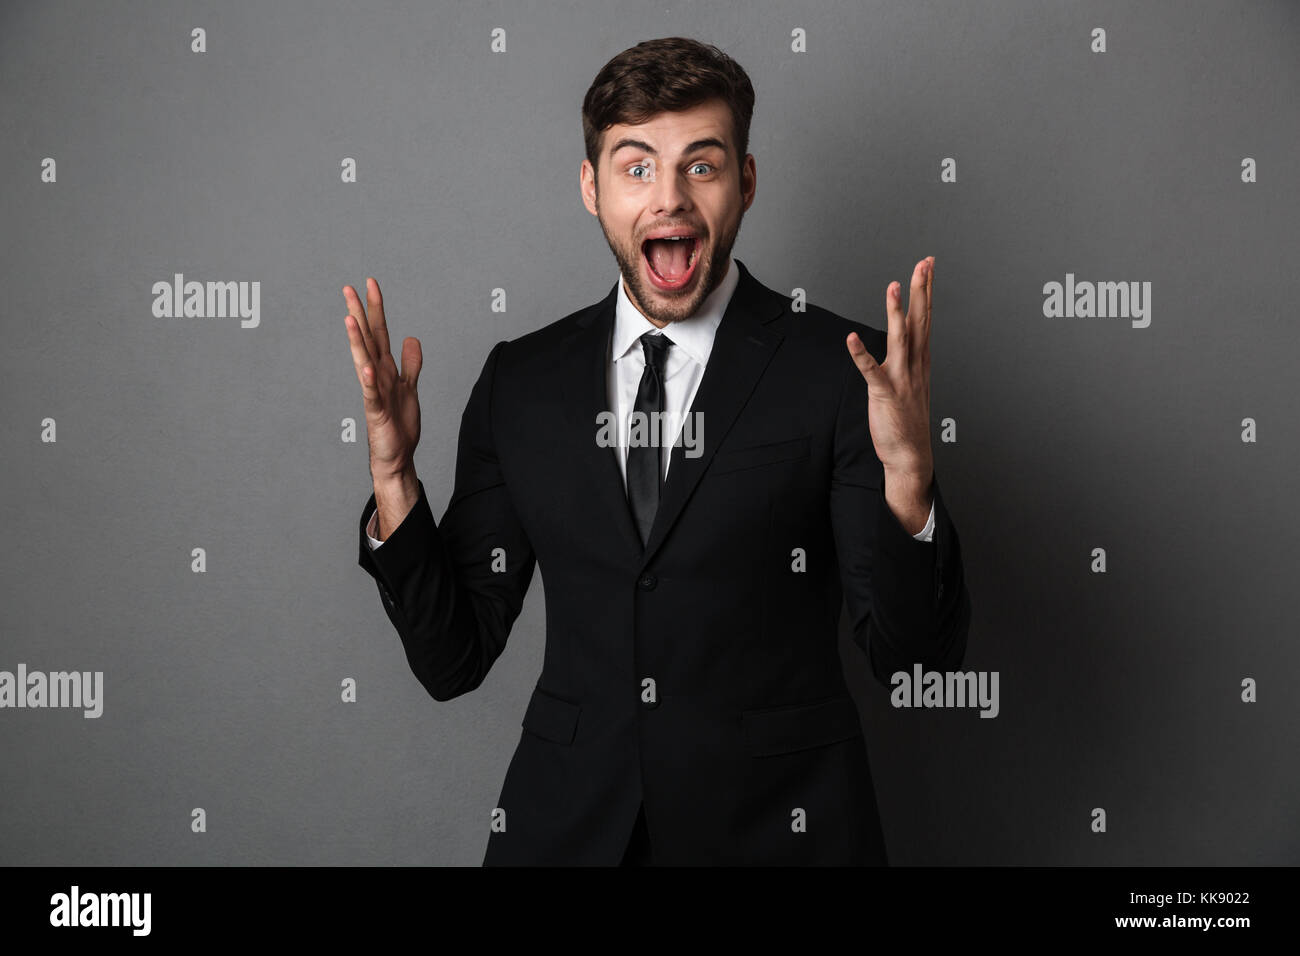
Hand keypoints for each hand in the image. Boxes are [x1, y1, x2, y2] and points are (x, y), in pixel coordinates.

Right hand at [343, 277, 422, 481]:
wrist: (397, 456)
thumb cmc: (399, 424)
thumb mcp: (410, 387)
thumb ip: (410, 364)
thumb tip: (410, 338)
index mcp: (385, 368)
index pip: (380, 331)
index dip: (376, 307)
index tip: (370, 283)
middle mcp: (376, 375)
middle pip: (368, 339)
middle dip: (359, 313)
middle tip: (348, 287)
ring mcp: (374, 392)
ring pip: (364, 361)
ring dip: (357, 340)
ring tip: (349, 319)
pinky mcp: (376, 411)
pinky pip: (371, 393)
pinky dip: (368, 380)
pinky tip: (366, 367)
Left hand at [845, 256, 935, 488]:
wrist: (911, 455)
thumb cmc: (908, 421)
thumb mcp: (912, 383)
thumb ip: (909, 360)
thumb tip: (906, 341)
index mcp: (921, 361)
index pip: (926, 318)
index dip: (926, 291)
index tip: (928, 266)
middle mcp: (915, 365)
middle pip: (920, 321)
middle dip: (921, 290)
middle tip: (924, 263)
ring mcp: (902, 379)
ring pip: (901, 339)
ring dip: (896, 313)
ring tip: (893, 287)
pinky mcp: (885, 394)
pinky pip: (871, 371)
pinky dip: (861, 354)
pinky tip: (851, 338)